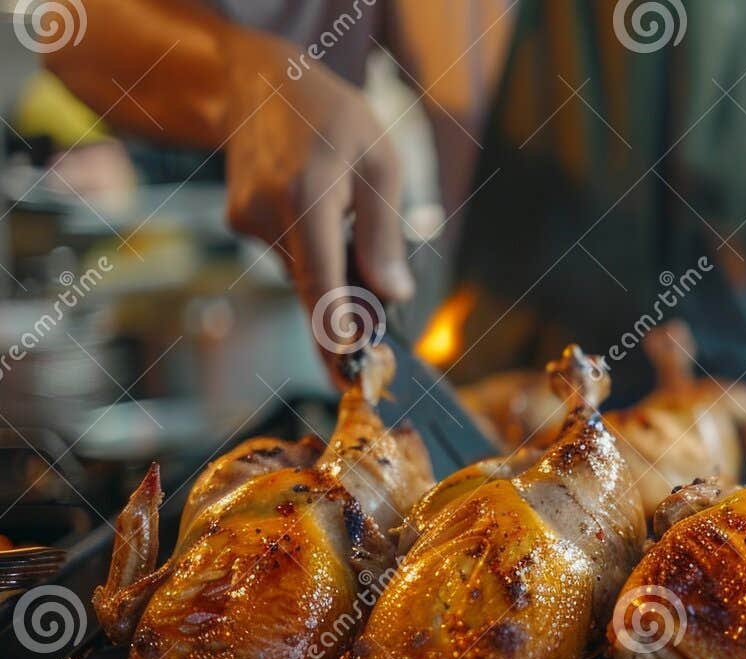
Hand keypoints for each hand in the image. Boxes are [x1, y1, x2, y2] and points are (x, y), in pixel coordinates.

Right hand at [220, 40, 412, 384]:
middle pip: (318, 287)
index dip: (337, 334)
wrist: (261, 83)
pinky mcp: (240, 224)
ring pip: (305, 272)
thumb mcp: (381, 163)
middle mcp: (269, 215)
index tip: (349, 376)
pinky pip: (289, 255)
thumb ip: (385, 234)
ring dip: (333, 267)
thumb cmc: (333, 118)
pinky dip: (313, 249)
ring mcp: (247, 222)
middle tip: (376, 319)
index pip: (322, 283)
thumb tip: (394, 296)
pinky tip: (320, 208)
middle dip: (350, 306)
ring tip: (346, 213)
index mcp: (307, 198)